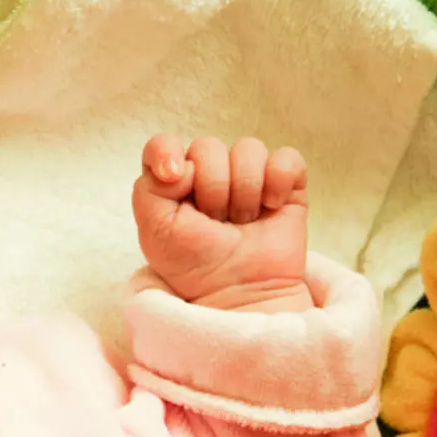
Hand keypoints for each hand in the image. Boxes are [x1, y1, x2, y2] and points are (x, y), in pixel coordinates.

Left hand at [132, 135, 312, 311]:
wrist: (237, 292)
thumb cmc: (192, 264)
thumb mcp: (155, 230)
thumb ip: (149, 188)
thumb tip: (181, 164)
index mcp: (173, 180)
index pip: (163, 144)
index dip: (167, 152)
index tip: (174, 177)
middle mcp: (209, 172)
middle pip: (208, 147)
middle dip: (211, 189)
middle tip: (214, 222)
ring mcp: (248, 176)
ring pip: (248, 149)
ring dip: (244, 192)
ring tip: (241, 222)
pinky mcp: (285, 185)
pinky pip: (287, 158)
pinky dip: (278, 181)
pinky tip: (270, 209)